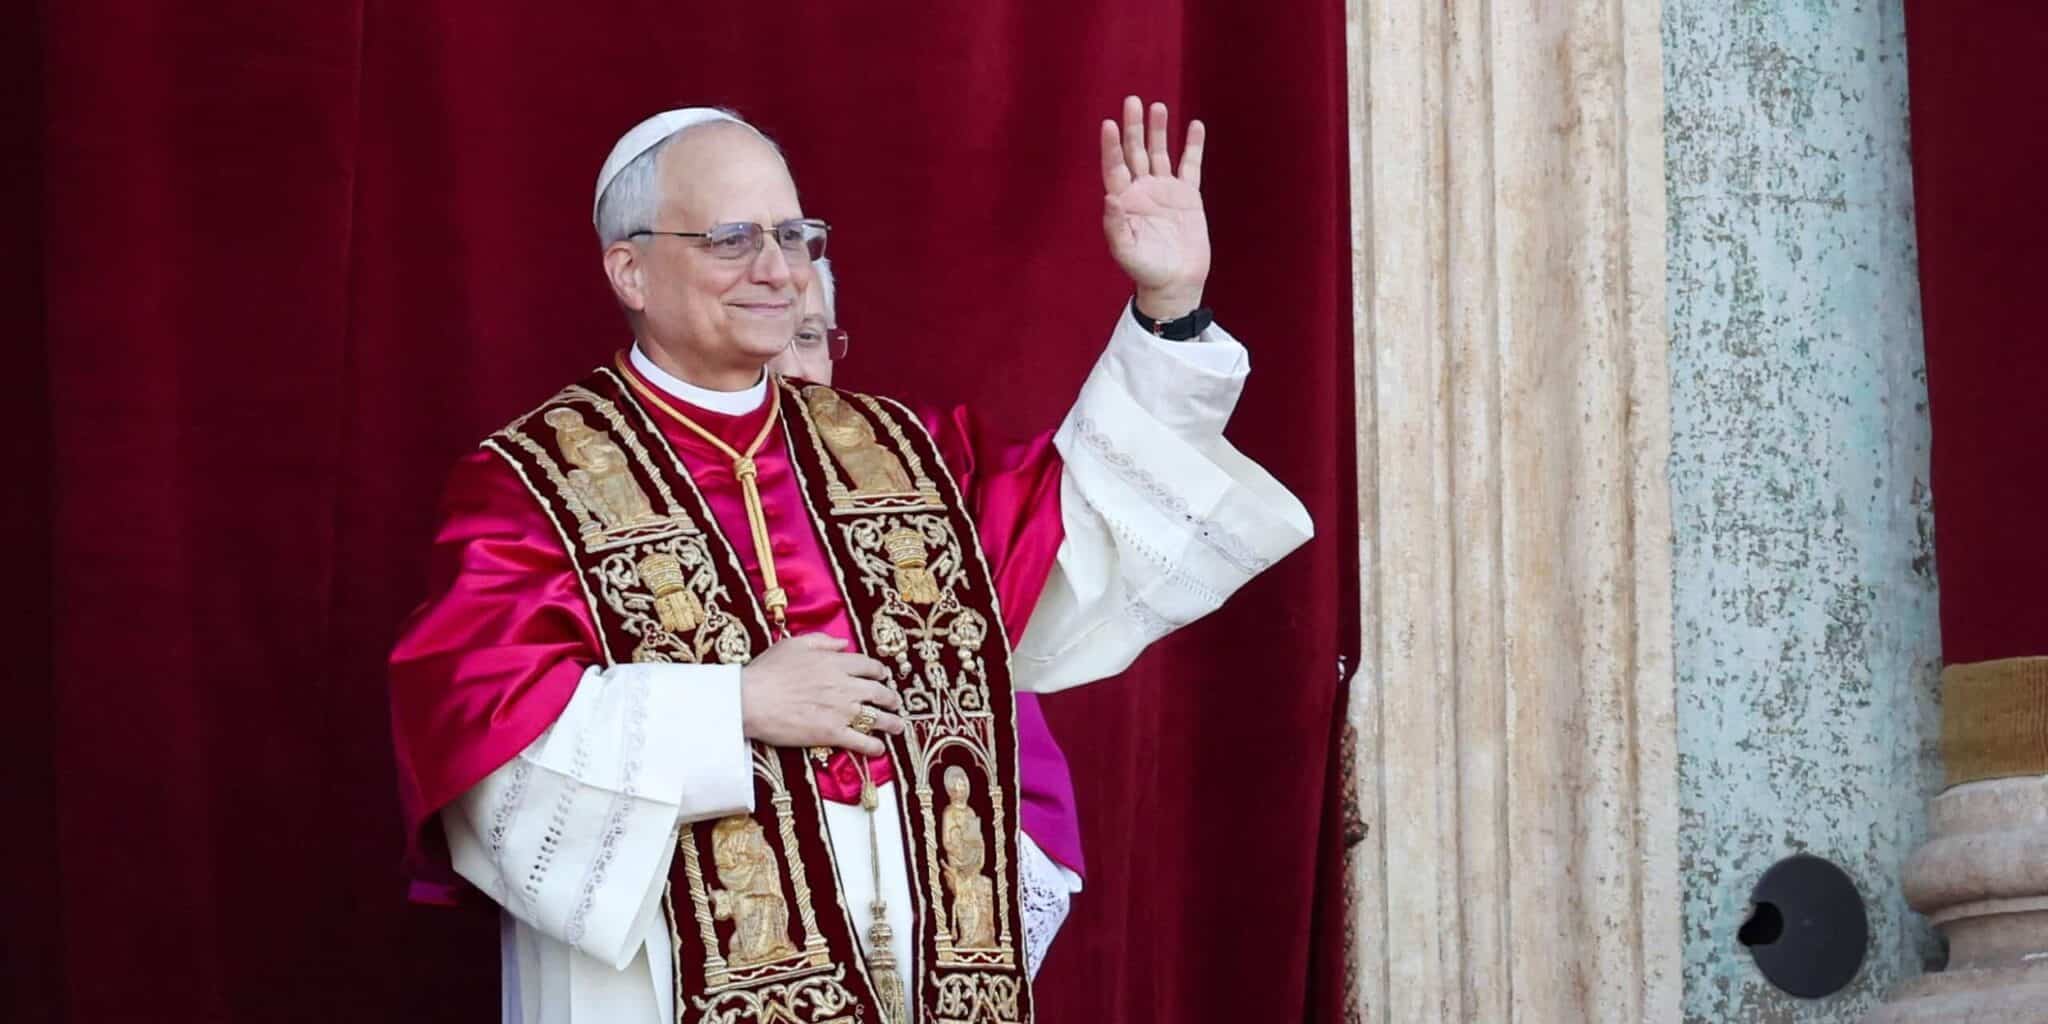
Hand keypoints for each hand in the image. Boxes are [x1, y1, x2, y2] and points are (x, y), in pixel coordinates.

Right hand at [740, 633, 903, 755]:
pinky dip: (873, 746)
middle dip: (890, 697)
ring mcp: (841, 711)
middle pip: (878, 691)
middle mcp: (844, 686)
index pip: (868, 666)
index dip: (879, 672)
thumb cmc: (768, 671)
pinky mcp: (832, 733)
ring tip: (898, 726)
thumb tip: (843, 644)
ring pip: (876, 717)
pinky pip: (861, 741)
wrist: (751, 699)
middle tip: (894, 702)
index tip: (882, 676)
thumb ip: (822, 641)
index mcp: (835, 663)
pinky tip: (880, 749)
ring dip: (891, 722)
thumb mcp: (794, 644)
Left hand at [1100, 95, 1210, 319]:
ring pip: (1160, 153)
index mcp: (1124, 202)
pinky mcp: (1188, 196)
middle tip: (1132, 100)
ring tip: (1157, 106)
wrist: (1176, 284)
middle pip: (1135, 152)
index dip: (1111, 146)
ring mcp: (1165, 191)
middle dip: (1133, 127)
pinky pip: (1190, 165)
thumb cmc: (1147, 271)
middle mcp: (1142, 191)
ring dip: (1158, 130)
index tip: (1109, 123)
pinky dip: (1192, 146)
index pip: (1115, 166)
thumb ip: (1115, 226)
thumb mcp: (1126, 252)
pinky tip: (1194, 126)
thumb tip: (1109, 197)